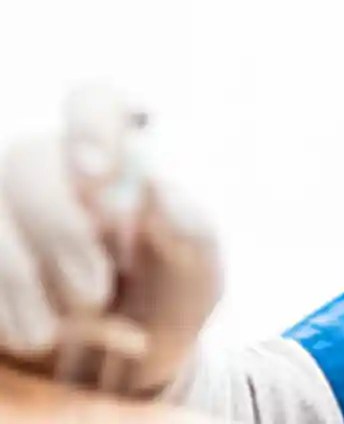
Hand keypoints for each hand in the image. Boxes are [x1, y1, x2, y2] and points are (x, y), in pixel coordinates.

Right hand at [0, 84, 221, 395]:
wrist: (122, 367)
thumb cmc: (164, 300)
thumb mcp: (196, 276)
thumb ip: (190, 231)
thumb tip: (157, 188)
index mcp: (114, 156)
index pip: (92, 104)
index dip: (90, 129)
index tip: (100, 175)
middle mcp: (47, 168)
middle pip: (28, 160)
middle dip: (60, 228)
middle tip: (95, 291)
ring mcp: (0, 210)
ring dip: (23, 279)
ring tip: (60, 332)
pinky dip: (2, 307)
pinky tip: (30, 334)